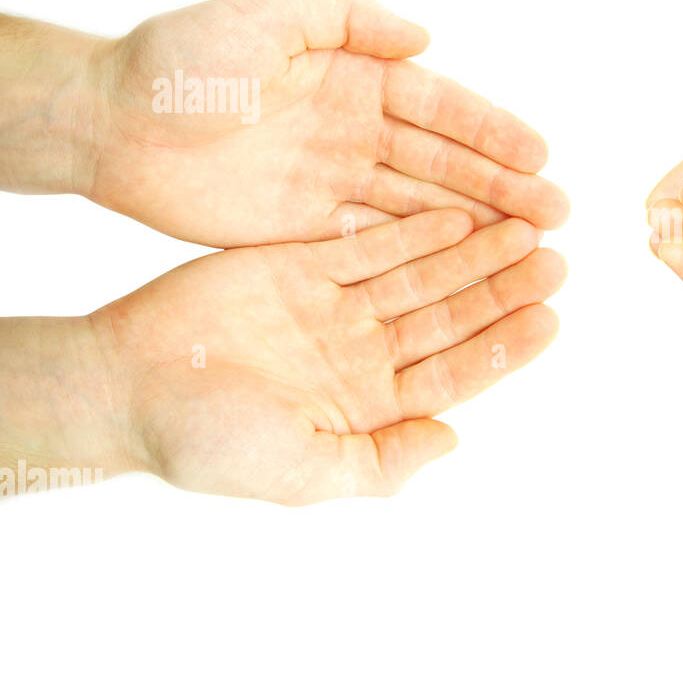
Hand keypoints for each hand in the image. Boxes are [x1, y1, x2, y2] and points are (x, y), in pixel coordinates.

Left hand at [88, 0, 568, 245]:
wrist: (113, 125)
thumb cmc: (184, 60)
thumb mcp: (267, 14)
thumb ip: (348, 19)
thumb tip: (424, 35)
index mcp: (354, 76)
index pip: (437, 106)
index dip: (490, 130)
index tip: (539, 155)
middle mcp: (355, 130)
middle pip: (442, 162)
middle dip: (501, 185)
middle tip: (554, 212)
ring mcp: (334, 180)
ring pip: (420, 205)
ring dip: (475, 222)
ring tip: (528, 243)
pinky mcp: (307, 226)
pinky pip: (377, 237)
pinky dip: (421, 250)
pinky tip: (463, 263)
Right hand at [88, 210, 564, 502]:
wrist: (124, 384)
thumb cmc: (206, 440)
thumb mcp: (301, 472)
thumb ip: (380, 462)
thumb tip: (451, 441)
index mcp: (368, 406)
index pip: (454, 371)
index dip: (503, 346)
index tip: (551, 318)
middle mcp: (361, 353)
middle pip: (449, 316)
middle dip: (502, 289)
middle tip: (554, 259)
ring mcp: (334, 307)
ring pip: (420, 275)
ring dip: (471, 253)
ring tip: (521, 228)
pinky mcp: (301, 267)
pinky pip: (368, 245)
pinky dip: (411, 232)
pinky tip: (456, 214)